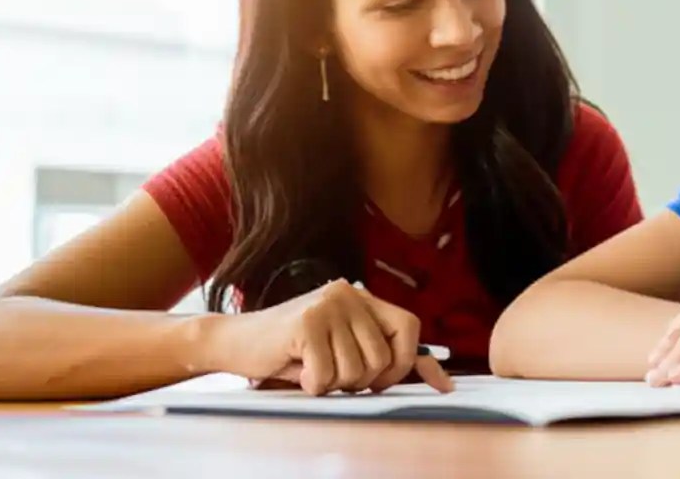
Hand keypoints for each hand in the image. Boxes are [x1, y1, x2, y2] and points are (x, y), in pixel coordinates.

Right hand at [206, 279, 453, 395]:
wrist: (235, 341)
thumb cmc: (292, 351)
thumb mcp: (345, 349)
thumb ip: (390, 358)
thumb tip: (444, 381)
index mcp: (363, 297)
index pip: (409, 327)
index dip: (406, 362)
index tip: (387, 382)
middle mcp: (348, 293)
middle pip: (383, 356)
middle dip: (361, 380)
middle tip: (333, 374)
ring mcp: (327, 304)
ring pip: (356, 370)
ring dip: (333, 383)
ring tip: (312, 368)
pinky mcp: (305, 322)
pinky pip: (327, 374)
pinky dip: (312, 385)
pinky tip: (297, 371)